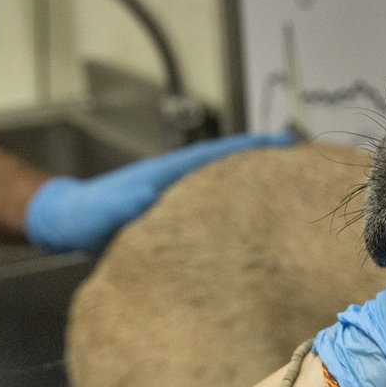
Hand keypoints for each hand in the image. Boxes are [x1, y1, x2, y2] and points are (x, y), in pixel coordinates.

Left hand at [23, 133, 290, 253]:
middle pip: (241, 170)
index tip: (297, 148)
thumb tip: (157, 199)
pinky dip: (246, 220)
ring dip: (264, 195)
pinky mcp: (183, 223)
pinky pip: (222, 218)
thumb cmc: (89, 214)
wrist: (70, 225)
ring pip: (234, 194)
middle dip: (275, 169)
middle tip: (315, 174)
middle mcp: (189, 182)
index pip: (230, 153)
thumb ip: (128, 203)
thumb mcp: (109, 208)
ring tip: (302, 206)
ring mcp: (188, 202)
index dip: (263, 149)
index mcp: (179, 172)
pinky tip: (264, 238)